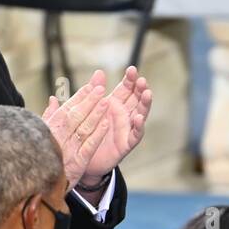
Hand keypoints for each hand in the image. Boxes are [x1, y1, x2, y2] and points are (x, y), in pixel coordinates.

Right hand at [43, 78, 111, 188]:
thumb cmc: (37, 156)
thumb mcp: (39, 134)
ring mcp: (68, 149)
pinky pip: (88, 146)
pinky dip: (97, 134)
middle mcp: (58, 136)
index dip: (80, 96)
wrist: (35, 185)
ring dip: (95, 114)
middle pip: (76, 115)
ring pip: (84, 128)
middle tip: (101, 88)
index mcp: (50, 128)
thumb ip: (49, 116)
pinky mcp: (76, 163)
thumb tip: (53, 99)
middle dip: (89, 100)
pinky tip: (106, 124)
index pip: (68, 108)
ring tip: (106, 102)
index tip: (91, 85)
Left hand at [77, 66, 152, 187]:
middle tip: (142, 79)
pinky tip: (138, 118)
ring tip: (147, 93)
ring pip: (140, 114)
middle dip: (140, 88)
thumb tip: (98, 72)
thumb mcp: (85, 109)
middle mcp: (123, 115)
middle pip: (136, 98)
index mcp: (113, 104)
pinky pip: (135, 135)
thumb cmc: (84, 132)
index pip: (125, 88)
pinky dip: (138, 126)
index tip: (132, 69)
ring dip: (145, 104)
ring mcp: (126, 129)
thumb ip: (91, 91)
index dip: (130, 79)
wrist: (82, 159)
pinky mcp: (126, 144)